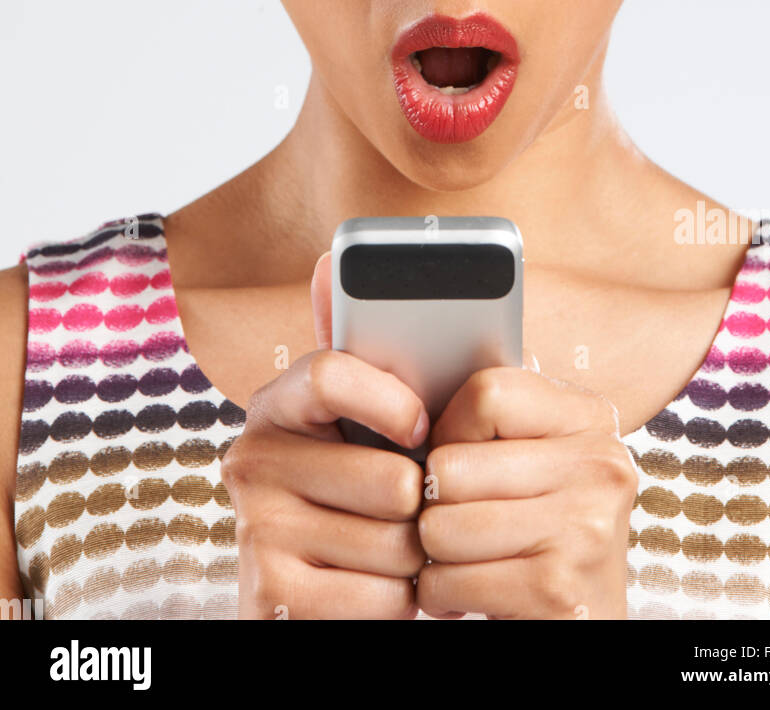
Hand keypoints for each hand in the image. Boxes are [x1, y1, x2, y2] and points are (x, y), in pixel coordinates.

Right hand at [220, 253, 427, 618]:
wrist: (317, 603)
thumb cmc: (361, 495)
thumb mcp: (364, 422)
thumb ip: (361, 348)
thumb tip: (326, 260)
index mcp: (276, 403)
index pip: (328, 373)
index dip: (391, 401)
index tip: (422, 426)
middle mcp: (251, 460)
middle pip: (387, 476)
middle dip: (421, 503)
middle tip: (411, 509)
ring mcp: (256, 532)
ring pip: (395, 541)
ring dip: (415, 558)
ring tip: (396, 551)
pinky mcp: (271, 599)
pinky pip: (383, 598)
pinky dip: (399, 605)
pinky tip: (377, 591)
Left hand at [416, 367, 637, 619]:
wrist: (586, 620)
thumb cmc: (547, 533)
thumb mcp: (539, 458)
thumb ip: (494, 421)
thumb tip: (411, 407)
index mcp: (590, 418)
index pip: (487, 394)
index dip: (450, 429)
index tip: (456, 458)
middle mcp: (597, 467)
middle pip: (451, 466)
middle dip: (434, 504)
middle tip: (459, 521)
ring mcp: (582, 528)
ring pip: (439, 527)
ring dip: (434, 555)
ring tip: (465, 558)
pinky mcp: (555, 589)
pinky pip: (446, 581)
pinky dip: (441, 595)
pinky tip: (469, 592)